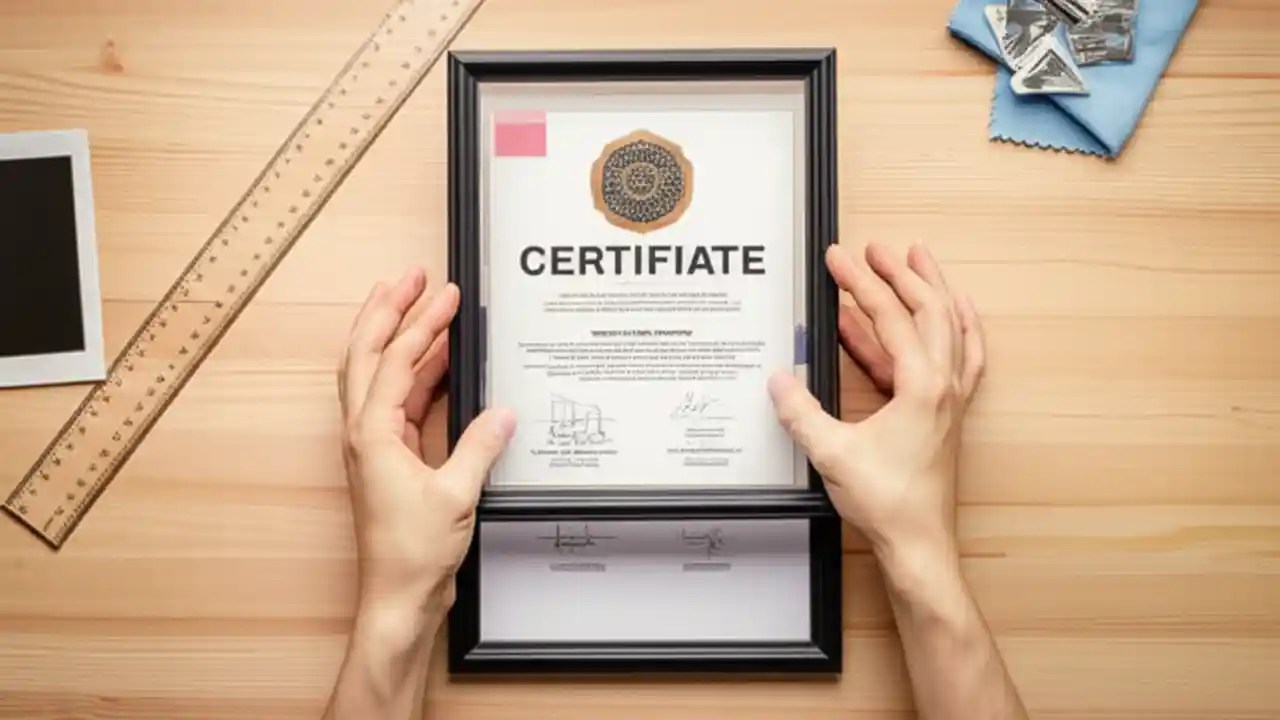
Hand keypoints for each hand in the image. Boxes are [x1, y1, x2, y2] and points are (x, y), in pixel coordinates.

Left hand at [338, 267, 515, 623]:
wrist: (397, 596)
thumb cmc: (411, 554)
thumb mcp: (455, 494)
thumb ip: (479, 447)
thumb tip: (501, 413)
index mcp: (371, 434)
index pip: (393, 361)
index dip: (420, 323)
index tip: (444, 294)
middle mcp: (363, 433)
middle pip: (366, 354)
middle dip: (387, 310)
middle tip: (410, 277)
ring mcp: (372, 445)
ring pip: (374, 374)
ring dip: (394, 336)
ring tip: (417, 304)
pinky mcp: (387, 459)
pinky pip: (396, 401)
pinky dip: (414, 374)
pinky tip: (437, 364)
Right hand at [768, 242, 984, 561]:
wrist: (919, 544)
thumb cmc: (889, 504)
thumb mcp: (832, 453)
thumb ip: (802, 412)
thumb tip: (780, 380)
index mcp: (922, 387)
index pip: (891, 317)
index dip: (862, 283)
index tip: (840, 260)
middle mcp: (945, 386)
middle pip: (929, 309)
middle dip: (901, 273)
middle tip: (875, 249)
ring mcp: (952, 399)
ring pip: (951, 326)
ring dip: (934, 289)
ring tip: (918, 259)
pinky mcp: (948, 414)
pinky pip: (964, 355)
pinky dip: (958, 326)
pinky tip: (951, 314)